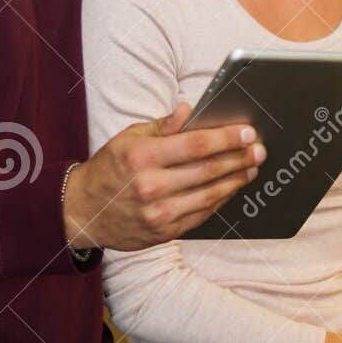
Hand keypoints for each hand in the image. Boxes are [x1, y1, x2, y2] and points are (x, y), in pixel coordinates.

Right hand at [63, 103, 263, 251]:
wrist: (82, 212)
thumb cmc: (108, 170)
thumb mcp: (127, 139)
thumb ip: (162, 126)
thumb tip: (190, 110)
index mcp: (142, 157)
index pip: (195, 145)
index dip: (226, 138)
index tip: (247, 131)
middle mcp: (151, 186)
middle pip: (208, 169)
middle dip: (239, 157)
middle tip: (258, 149)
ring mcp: (159, 213)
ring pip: (210, 194)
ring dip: (236, 180)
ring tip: (251, 167)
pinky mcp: (164, 232)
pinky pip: (202, 214)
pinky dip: (220, 199)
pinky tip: (231, 188)